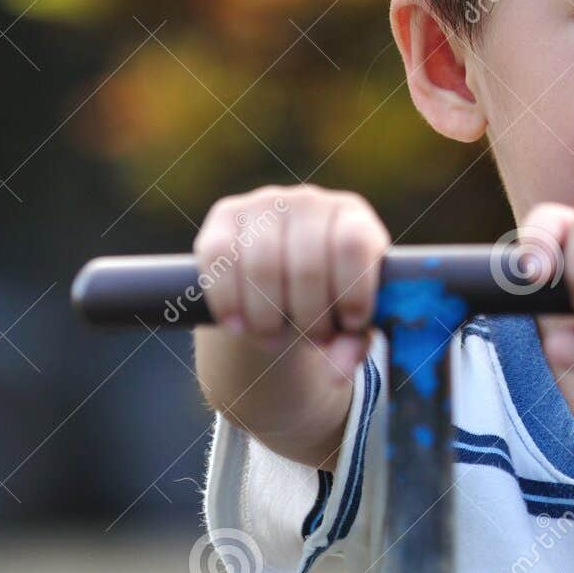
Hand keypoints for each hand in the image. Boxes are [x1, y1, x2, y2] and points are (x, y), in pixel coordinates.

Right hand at [193, 184, 389, 373]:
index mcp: (353, 216)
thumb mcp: (349, 317)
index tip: (350, 324)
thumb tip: (337, 371)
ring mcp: (264, 202)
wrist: (280, 280)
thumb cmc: (326, 297)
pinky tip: (238, 325)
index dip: (353, 291)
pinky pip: (220, 258)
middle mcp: (310, 201)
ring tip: (276, 338)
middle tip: (312, 339)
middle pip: (308, 265)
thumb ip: (353, 342)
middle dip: (310, 317)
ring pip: (262, 265)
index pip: (354, 244)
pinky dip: (228, 301)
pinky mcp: (224, 216)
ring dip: (268, 317)